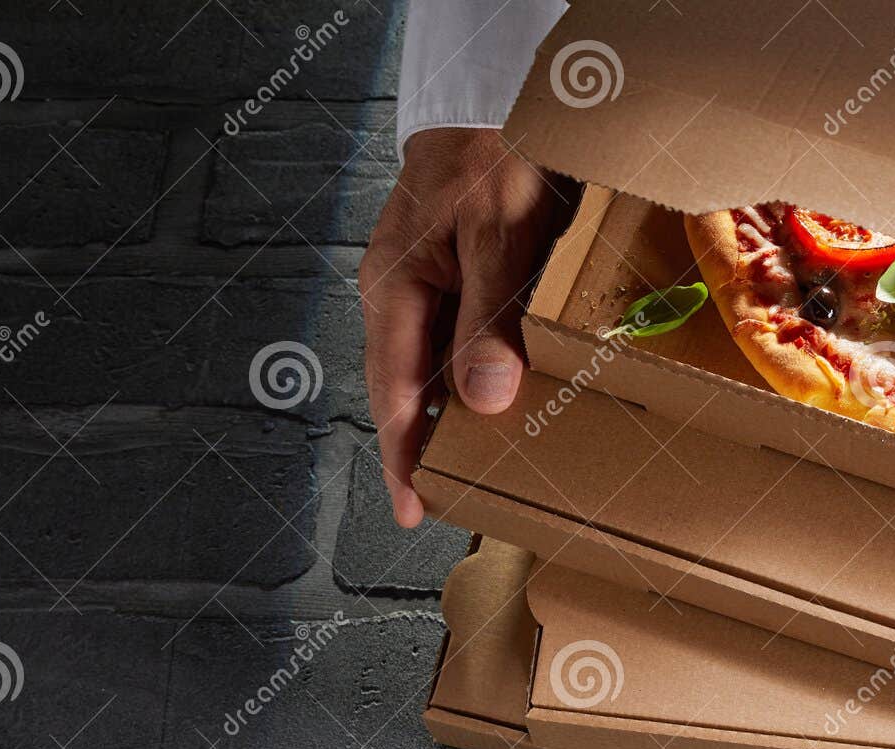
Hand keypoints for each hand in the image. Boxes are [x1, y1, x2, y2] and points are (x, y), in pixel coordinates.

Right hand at [358, 128, 567, 526]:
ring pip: (432, 367)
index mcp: (394, 287)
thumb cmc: (493, 152)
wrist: (501, 94)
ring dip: (450, 416)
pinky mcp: (452, 271)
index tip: (414, 509)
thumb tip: (481, 398)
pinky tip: (492, 399)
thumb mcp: (499, 235)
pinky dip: (470, 376)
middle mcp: (399, 290)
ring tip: (474, 468)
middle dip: (427, 447)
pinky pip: (454, 340)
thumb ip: (489, 317)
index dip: (404, 457)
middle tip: (454, 502)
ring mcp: (423, 280)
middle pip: (408, 388)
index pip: (394, 393)